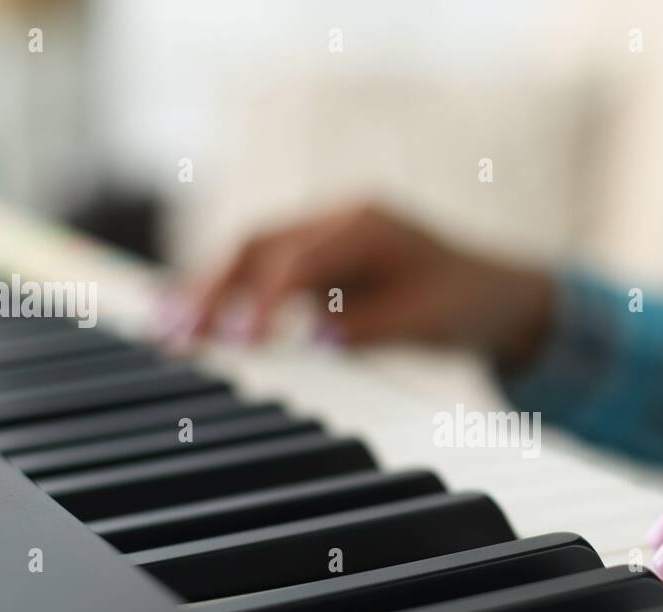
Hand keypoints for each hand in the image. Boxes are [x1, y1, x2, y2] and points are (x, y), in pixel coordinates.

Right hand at [158, 202, 553, 364]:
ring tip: (165, 329)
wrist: (498, 295)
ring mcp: (325, 236)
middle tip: (172, 332)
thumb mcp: (426, 322)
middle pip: (257, 246)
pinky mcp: (318, 259)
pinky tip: (192, 317)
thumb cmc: (467, 305)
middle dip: (211, 288)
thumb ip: (368, 327)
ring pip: (250, 255)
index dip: (261, 301)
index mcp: (367, 225)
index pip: (298, 262)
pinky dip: (227, 293)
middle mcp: (338, 220)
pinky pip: (262, 270)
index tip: (234, 340)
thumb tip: (310, 338)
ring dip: (208, 290)